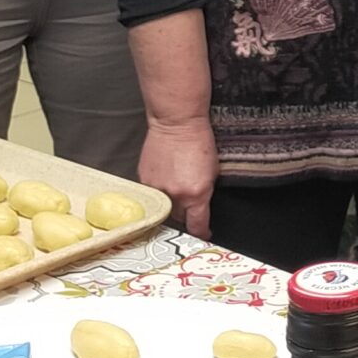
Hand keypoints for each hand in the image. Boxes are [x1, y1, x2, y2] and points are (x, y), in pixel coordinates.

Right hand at [140, 115, 216, 240]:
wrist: (177, 122)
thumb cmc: (199, 141)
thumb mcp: (213, 171)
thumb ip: (205, 192)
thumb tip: (200, 205)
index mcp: (196, 194)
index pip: (197, 226)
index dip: (201, 233)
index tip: (203, 234)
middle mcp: (175, 195)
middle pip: (178, 218)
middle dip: (184, 214)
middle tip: (189, 201)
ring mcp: (157, 188)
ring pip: (163, 207)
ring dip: (170, 202)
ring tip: (176, 185)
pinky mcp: (144, 180)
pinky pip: (152, 194)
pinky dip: (158, 190)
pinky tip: (165, 177)